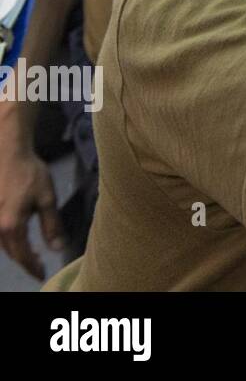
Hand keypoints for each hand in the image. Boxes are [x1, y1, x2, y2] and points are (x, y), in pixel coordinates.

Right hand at [0, 137, 63, 279]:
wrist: (9, 153)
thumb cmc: (30, 174)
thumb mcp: (47, 199)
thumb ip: (51, 225)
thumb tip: (57, 248)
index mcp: (11, 225)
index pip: (22, 255)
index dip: (32, 266)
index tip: (42, 274)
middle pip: (11, 251)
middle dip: (25, 260)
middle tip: (39, 264)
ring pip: (3, 243)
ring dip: (17, 250)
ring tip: (33, 252)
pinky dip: (10, 239)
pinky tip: (20, 237)